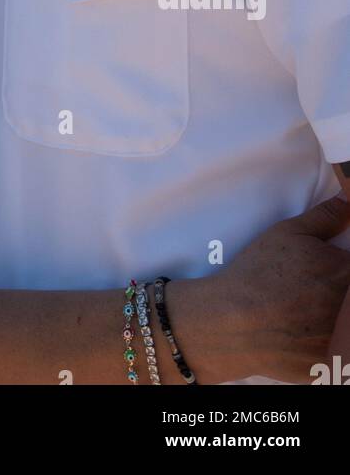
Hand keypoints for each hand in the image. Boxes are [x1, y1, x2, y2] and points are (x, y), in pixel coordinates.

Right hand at [194, 193, 349, 383]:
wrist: (231, 319)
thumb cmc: (258, 271)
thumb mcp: (288, 233)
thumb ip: (325, 218)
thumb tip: (348, 204)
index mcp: (344, 271)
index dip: (339, 265)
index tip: (323, 270)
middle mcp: (346, 307)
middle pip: (347, 297)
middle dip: (333, 290)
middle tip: (304, 290)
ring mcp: (338, 338)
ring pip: (340, 325)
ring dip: (327, 318)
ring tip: (298, 312)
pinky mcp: (326, 364)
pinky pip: (329, 354)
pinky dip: (317, 346)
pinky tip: (295, 335)